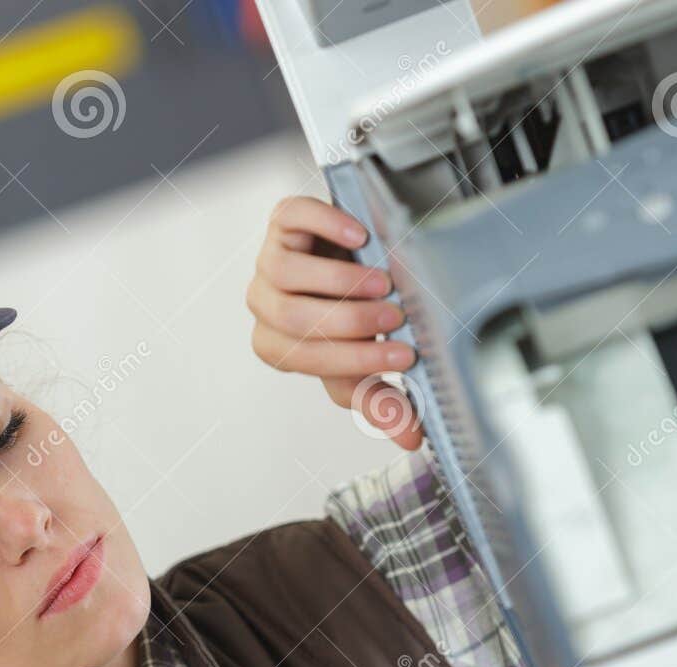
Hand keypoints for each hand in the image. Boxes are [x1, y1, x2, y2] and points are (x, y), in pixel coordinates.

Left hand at [247, 195, 422, 449]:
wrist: (347, 259)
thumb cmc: (348, 314)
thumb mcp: (360, 356)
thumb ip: (380, 396)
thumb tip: (412, 437)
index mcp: (278, 346)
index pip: (307, 360)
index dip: (357, 361)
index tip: (404, 358)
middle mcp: (265, 305)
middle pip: (295, 320)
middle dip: (351, 323)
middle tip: (396, 319)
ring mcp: (269, 260)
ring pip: (287, 275)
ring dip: (340, 282)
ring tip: (383, 285)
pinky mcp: (283, 222)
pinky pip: (292, 219)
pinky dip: (325, 225)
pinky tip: (360, 237)